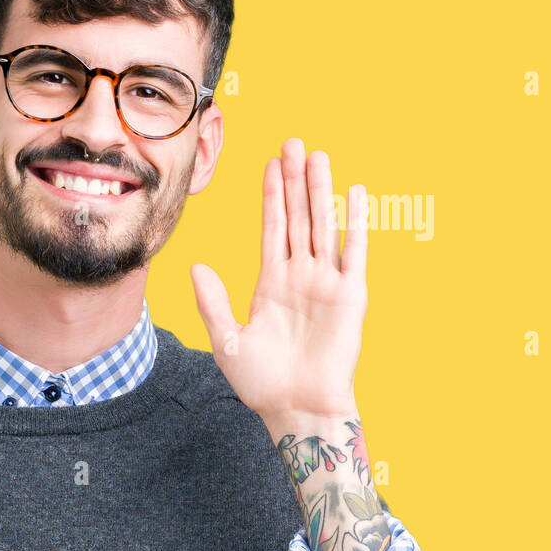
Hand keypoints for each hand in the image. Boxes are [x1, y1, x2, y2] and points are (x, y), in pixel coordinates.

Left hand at [189, 137, 367, 423]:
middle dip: (295, 181)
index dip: (272, 196)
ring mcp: (326, 283)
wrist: (295, 408)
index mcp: (271, 284)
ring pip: (323, 225)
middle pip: (297, 217)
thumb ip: (212, 301)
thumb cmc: (260, 382)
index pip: (272, 228)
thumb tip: (195, 265)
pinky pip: (355, 251)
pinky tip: (354, 192)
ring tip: (318, 155)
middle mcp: (300, 277)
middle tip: (293, 142)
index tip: (270, 163)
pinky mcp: (350, 295)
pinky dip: (355, 222)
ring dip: (321, 191)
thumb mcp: (226, 339)